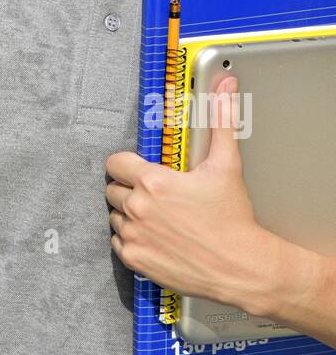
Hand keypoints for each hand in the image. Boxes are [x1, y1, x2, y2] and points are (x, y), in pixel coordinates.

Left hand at [104, 74, 277, 309]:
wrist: (241, 267)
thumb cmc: (233, 218)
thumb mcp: (226, 164)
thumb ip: (221, 120)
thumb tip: (225, 87)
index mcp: (152, 182)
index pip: (115, 163)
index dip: (128, 164)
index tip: (142, 170)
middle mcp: (137, 208)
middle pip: (113, 189)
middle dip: (130, 189)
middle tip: (157, 195)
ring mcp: (134, 236)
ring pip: (115, 216)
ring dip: (130, 215)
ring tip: (159, 217)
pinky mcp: (136, 260)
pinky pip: (119, 243)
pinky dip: (132, 240)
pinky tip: (156, 237)